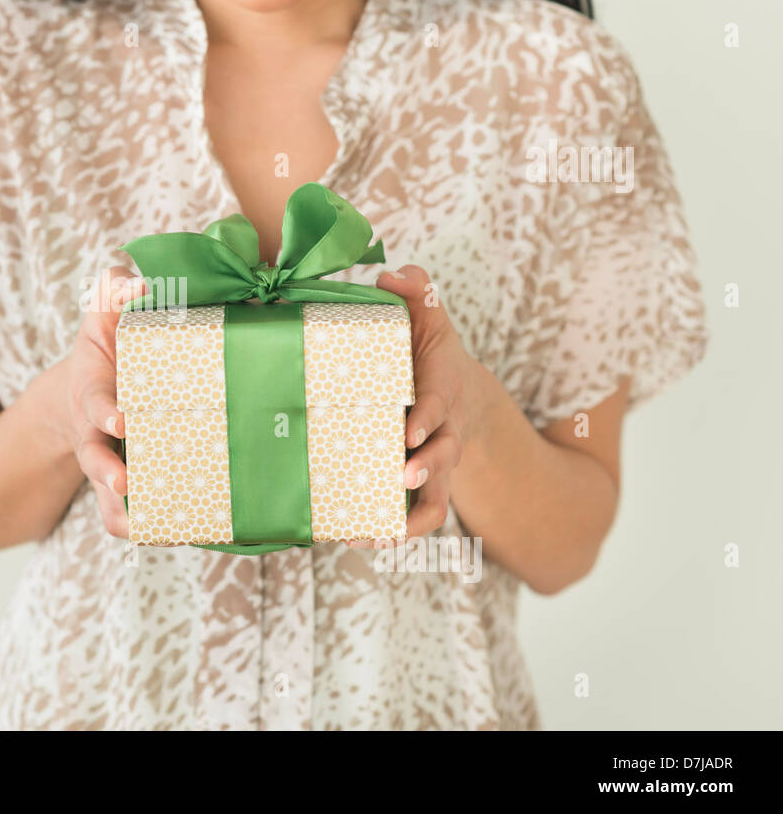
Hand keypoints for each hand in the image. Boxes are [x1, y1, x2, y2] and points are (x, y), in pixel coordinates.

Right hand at [59, 267, 143, 538]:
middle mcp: (94, 431)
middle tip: (124, 484)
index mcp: (92, 389)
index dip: (103, 412)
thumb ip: (116, 289)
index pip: (92, 402)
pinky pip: (125, 515)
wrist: (95, 384)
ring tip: (149, 529)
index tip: (120, 420)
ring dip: (123, 512)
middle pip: (92, 459)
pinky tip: (179, 536)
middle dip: (105, 472)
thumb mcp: (106, 311)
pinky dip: (143, 529)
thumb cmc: (110, 343)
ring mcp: (108, 460)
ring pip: (106, 496)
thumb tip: (137, 282)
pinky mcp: (125, 480)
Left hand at [359, 265, 475, 542]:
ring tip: (375, 534)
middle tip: (403, 474)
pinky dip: (393, 533)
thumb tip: (393, 273)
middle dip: (427, 467)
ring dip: (409, 519)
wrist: (456, 388)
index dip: (429, 419)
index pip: (440, 404)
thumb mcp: (427, 316)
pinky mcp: (421, 484)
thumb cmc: (430, 351)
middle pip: (445, 456)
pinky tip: (358, 540)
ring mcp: (435, 464)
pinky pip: (417, 516)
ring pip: (436, 500)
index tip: (410, 431)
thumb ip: (416, 292)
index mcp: (443, 389)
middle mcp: (445, 433)